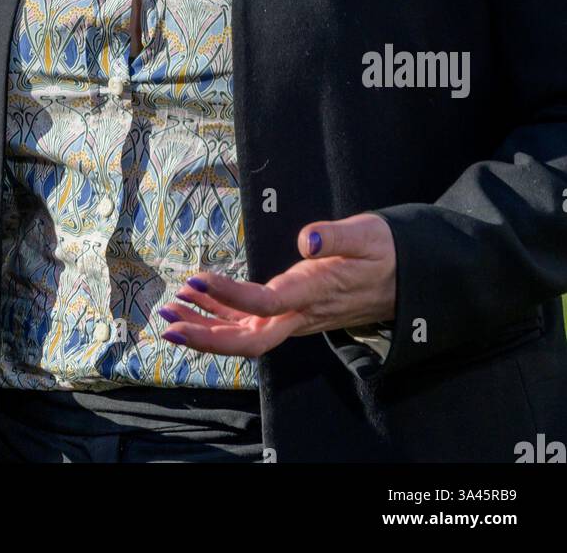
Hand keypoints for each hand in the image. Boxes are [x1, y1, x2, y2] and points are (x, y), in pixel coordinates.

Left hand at [159, 213, 395, 357]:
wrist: (406, 278)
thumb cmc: (384, 251)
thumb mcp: (367, 233)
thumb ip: (336, 235)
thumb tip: (307, 240)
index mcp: (315, 291)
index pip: (266, 303)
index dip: (229, 296)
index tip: (195, 280)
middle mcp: (301, 314)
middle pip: (249, 340)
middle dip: (206, 336)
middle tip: (168, 321)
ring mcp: (296, 319)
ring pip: (246, 337)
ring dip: (205, 328)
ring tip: (169, 312)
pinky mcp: (292, 315)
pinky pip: (252, 324)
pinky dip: (221, 315)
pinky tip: (196, 299)